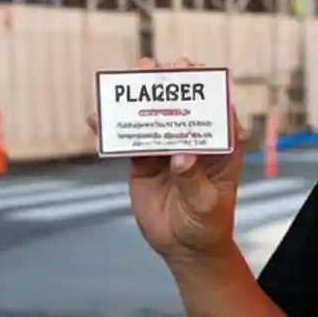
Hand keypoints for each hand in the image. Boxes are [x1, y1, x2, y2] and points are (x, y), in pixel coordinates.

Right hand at [87, 57, 243, 265]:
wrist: (184, 249)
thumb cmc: (207, 225)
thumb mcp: (205, 205)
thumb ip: (193, 181)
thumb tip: (181, 156)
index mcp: (220, 146)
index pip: (216, 109)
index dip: (205, 87)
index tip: (193, 70)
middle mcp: (193, 141)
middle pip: (182, 105)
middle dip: (170, 83)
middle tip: (155, 67)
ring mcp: (167, 149)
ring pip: (154, 117)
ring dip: (141, 97)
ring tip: (128, 78)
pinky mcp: (144, 161)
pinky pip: (129, 141)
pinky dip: (113, 129)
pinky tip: (98, 118)